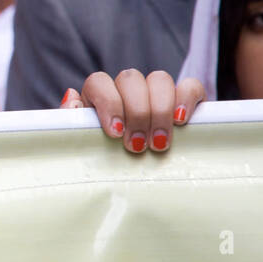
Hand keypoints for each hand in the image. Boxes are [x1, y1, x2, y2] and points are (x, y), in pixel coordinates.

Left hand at [60, 69, 204, 154]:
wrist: (134, 182)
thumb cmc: (104, 158)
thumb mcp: (84, 144)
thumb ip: (72, 122)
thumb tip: (71, 97)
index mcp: (99, 96)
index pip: (99, 81)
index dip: (108, 102)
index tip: (115, 132)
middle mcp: (127, 89)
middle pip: (130, 79)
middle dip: (135, 113)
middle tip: (136, 146)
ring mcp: (157, 92)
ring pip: (160, 79)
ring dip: (159, 110)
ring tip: (158, 143)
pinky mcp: (186, 100)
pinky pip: (191, 86)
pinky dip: (187, 99)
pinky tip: (181, 121)